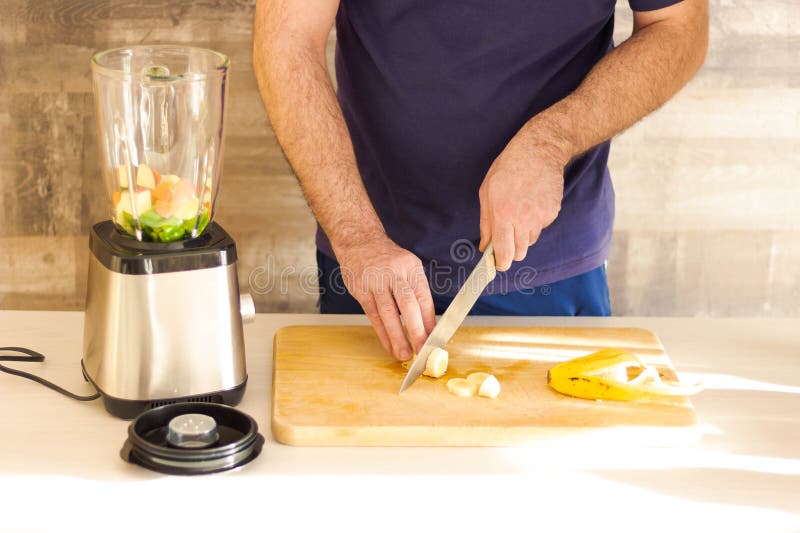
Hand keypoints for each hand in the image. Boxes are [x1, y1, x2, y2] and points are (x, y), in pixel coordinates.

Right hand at [334, 235, 435, 360]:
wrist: (359, 241)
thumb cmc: (388, 259)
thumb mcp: (408, 267)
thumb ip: (416, 292)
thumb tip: (428, 325)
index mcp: (411, 268)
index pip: (424, 298)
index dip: (430, 321)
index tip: (434, 340)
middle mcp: (394, 274)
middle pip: (408, 305)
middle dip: (416, 331)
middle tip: (421, 350)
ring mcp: (376, 282)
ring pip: (388, 313)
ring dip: (397, 336)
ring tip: (404, 354)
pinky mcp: (361, 290)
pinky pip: (373, 315)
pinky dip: (382, 333)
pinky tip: (388, 345)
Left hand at [479, 128, 568, 270]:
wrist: (539, 152)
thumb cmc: (508, 169)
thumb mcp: (487, 192)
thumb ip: (485, 223)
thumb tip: (484, 246)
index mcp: (503, 214)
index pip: (504, 252)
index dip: (501, 263)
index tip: (498, 264)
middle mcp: (524, 219)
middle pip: (519, 253)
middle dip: (511, 251)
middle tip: (506, 237)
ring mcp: (540, 217)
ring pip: (530, 241)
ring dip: (523, 235)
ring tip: (518, 212)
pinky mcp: (552, 213)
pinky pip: (541, 227)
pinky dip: (535, 223)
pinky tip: (530, 204)